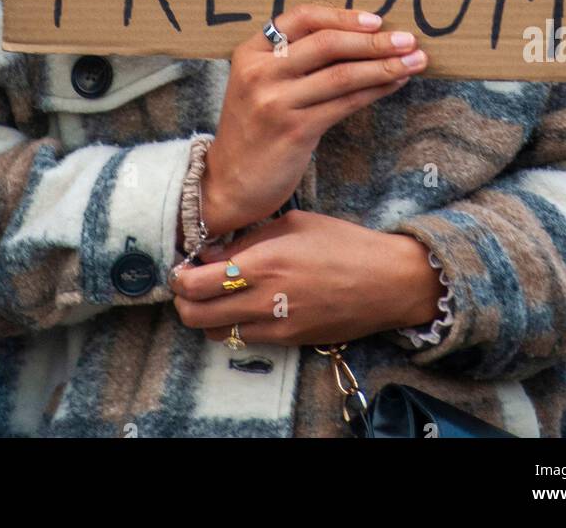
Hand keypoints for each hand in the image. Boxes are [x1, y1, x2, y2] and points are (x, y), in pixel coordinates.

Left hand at [170, 209, 439, 344]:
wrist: (386, 282)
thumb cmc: (342, 243)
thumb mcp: (292, 223)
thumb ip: (248, 238)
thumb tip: (212, 252)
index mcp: (263, 263)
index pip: (195, 285)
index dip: (179, 278)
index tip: (182, 266)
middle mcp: (264, 299)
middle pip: (195, 316)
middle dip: (183, 301)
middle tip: (189, 284)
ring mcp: (276, 327)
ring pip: (216, 334)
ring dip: (207, 316)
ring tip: (217, 295)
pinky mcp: (288, 342)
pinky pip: (245, 340)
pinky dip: (234, 326)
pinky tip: (245, 304)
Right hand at [201, 4, 428, 236]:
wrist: (227, 184)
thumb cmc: (254, 130)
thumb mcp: (259, 84)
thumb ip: (291, 60)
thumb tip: (355, 38)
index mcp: (250, 52)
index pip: (301, 18)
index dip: (342, 16)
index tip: (377, 20)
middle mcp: (260, 72)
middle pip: (327, 43)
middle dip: (374, 40)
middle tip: (409, 39)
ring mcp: (275, 102)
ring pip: (342, 74)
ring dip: (384, 66)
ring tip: (415, 61)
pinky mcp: (294, 131)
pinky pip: (344, 104)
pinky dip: (374, 90)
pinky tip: (394, 85)